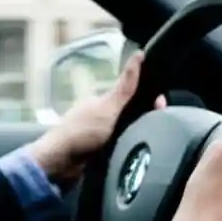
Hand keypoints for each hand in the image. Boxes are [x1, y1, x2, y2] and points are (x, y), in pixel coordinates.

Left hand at [29, 51, 165, 183]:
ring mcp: (96, 135)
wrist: (60, 164)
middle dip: (143, 117)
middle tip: (156, 124)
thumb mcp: (108, 107)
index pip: (130, 95)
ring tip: (149, 139)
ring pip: (125, 132)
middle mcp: (99, 116)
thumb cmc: (81, 132)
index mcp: (100, 101)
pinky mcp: (96, 154)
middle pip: (129, 113)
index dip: (147, 98)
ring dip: (135, 135)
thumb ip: (125, 87)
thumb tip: (138, 55)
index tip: (161, 105)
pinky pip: (118, 148)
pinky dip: (126, 149)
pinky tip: (134, 152)